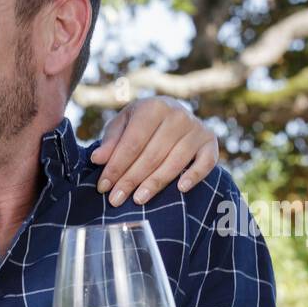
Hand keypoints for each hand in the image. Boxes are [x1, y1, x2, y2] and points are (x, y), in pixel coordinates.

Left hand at [90, 96, 218, 205]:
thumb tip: (97, 159)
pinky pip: (206, 162)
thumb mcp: (122, 126)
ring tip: (137, 199)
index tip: (103, 186)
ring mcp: (196, 128)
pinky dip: (195, 175)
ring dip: (155, 183)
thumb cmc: (141, 124)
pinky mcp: (210, 142)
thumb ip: (110, 142)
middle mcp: (178, 115)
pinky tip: (180, 188)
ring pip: (174, 162)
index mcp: (153, 107)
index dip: (116, 167)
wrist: (171, 116)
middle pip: (152, 155)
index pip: (132, 143)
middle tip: (115, 199)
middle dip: (131, 179)